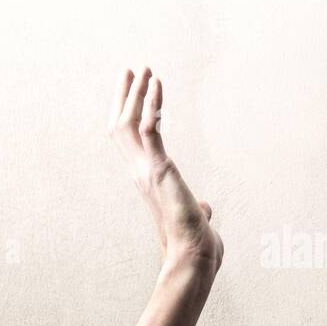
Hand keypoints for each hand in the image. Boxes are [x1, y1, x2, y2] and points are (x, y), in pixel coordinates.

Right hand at [109, 66, 223, 273]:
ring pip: (129, 123)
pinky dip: (153, 106)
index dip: (128, 114)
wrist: (194, 255)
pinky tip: (158, 85)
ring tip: (144, 70)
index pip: (129, 141)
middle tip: (131, 70)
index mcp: (146, 180)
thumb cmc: (195, 242)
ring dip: (135, 94)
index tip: (134, 92)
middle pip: (120, 126)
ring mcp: (146, 170)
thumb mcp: (195, 216)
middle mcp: (139, 172)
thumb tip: (206, 208)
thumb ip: (197, 206)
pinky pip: (150, 130)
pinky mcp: (159, 169)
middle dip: (125, 97)